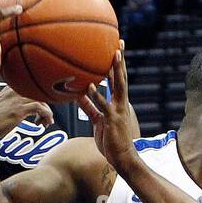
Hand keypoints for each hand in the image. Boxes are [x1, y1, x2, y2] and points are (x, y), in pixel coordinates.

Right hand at [0, 85, 51, 137]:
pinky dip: (46, 116)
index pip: (32, 89)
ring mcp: (17, 99)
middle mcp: (14, 90)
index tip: (39, 112)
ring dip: (46, 113)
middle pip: (39, 94)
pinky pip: (40, 108)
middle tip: (42, 120)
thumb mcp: (3, 107)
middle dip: (45, 108)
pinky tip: (41, 124)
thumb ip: (14, 105)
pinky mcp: (19, 109)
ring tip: (43, 124)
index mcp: (10, 87)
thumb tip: (27, 110)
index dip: (40, 101)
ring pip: (42, 100)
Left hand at [78, 47, 140, 174]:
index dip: (117, 65)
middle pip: (121, 77)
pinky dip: (97, 94)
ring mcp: (118, 111)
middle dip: (120, 60)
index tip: (117, 48)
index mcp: (119, 103)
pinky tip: (90, 85)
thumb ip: (89, 108)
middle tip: (119, 43)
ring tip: (113, 54)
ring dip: (115, 70)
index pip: (118, 80)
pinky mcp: (111, 120)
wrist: (122, 159)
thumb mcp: (98, 122)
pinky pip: (103, 105)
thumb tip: (79, 96)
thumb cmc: (111, 142)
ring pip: (118, 86)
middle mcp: (121, 103)